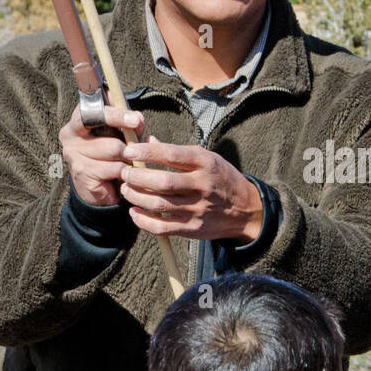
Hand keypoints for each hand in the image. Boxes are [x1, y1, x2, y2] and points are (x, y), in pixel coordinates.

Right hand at [59, 105, 144, 206]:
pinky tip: (125, 176)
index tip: (135, 119)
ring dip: (128, 156)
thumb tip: (138, 118)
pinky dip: (126, 172)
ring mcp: (73, 154)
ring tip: (130, 162)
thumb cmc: (111, 156)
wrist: (100, 190)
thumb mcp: (122, 135)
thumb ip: (130, 124)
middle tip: (138, 140)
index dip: (115, 113)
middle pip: (100, 124)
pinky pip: (115, 167)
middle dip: (123, 129)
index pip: (93, 108)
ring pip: (113, 148)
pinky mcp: (82, 173)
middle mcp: (70, 135)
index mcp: (78, 120)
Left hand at [120, 139, 263, 241]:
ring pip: (158, 204)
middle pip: (162, 181)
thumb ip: (178, 152)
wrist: (245, 210)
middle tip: (125, 172)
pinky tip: (134, 212)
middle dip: (137, 176)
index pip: (172, 155)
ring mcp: (198, 209)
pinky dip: (143, 221)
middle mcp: (202, 186)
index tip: (129, 150)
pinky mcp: (192, 229)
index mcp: (206, 164)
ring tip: (126, 189)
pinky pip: (162, 227)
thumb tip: (148, 141)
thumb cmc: (221, 179)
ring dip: (136, 196)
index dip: (146, 152)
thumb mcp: (207, 158)